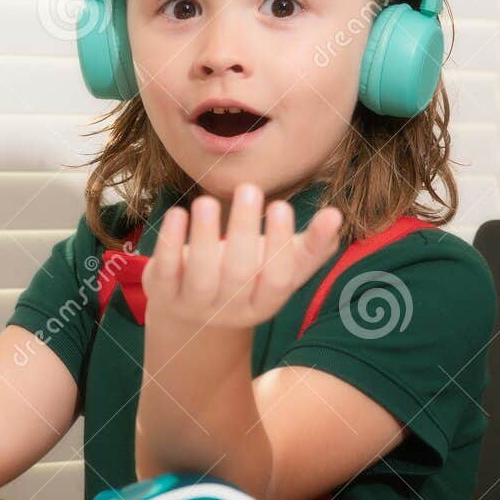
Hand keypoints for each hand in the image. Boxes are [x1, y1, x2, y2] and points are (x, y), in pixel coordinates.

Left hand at [143, 182, 342, 330]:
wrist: (189, 311)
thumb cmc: (244, 276)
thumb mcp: (276, 268)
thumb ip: (308, 248)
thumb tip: (336, 217)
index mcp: (265, 303)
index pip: (277, 278)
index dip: (279, 244)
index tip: (281, 206)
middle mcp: (230, 309)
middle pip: (239, 272)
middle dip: (243, 230)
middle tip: (249, 188)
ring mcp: (195, 305)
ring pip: (202, 274)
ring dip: (205, 235)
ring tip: (207, 201)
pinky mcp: (163, 294)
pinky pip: (166, 270)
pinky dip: (170, 243)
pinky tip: (177, 214)